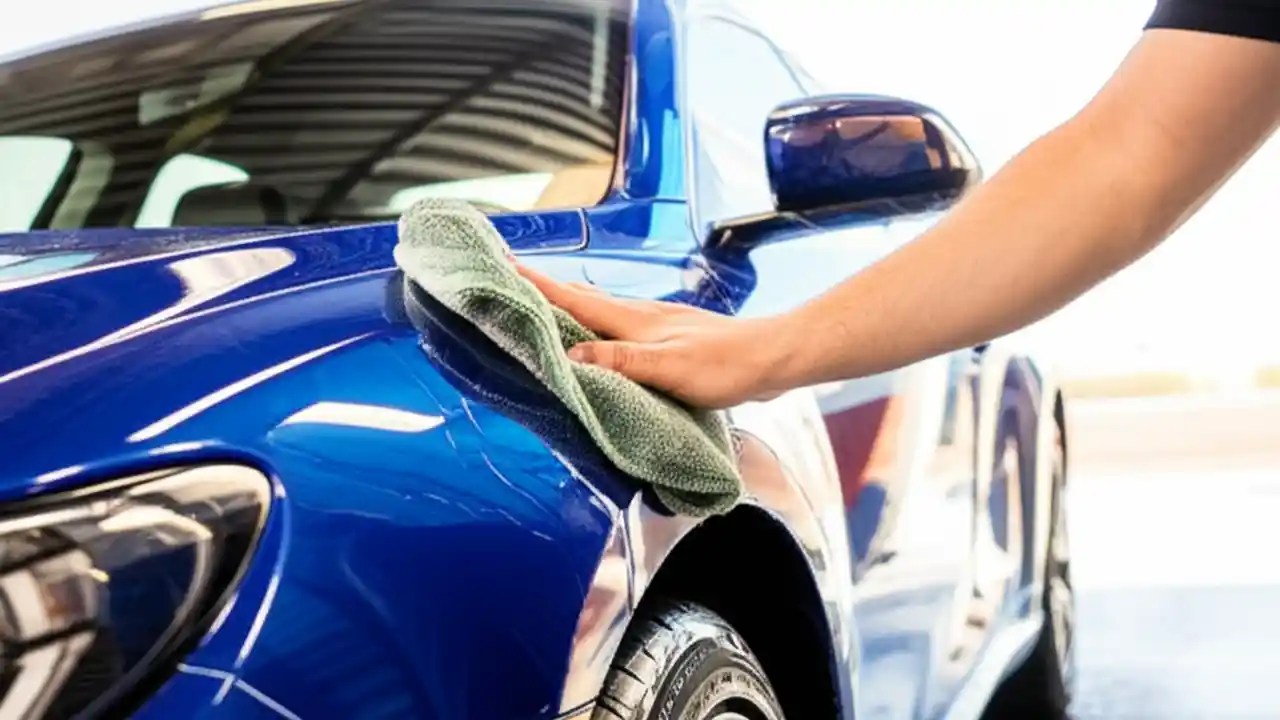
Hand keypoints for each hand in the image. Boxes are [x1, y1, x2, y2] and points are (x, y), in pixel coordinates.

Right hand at [516, 264, 787, 408]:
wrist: (772, 358)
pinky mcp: (667, 338)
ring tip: (541, 301)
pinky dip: (594, 323)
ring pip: (599, 310)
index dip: (537, 283)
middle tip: (510, 276)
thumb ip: (622, 361)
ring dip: (568, 304)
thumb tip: (571, 357)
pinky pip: (617, 325)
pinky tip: (597, 332)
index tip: (503, 263)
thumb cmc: (726, 365)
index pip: (574, 298)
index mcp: (634, 320)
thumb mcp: (670, 368)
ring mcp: (654, 325)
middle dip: (544, 287)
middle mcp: (639, 316)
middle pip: (581, 297)